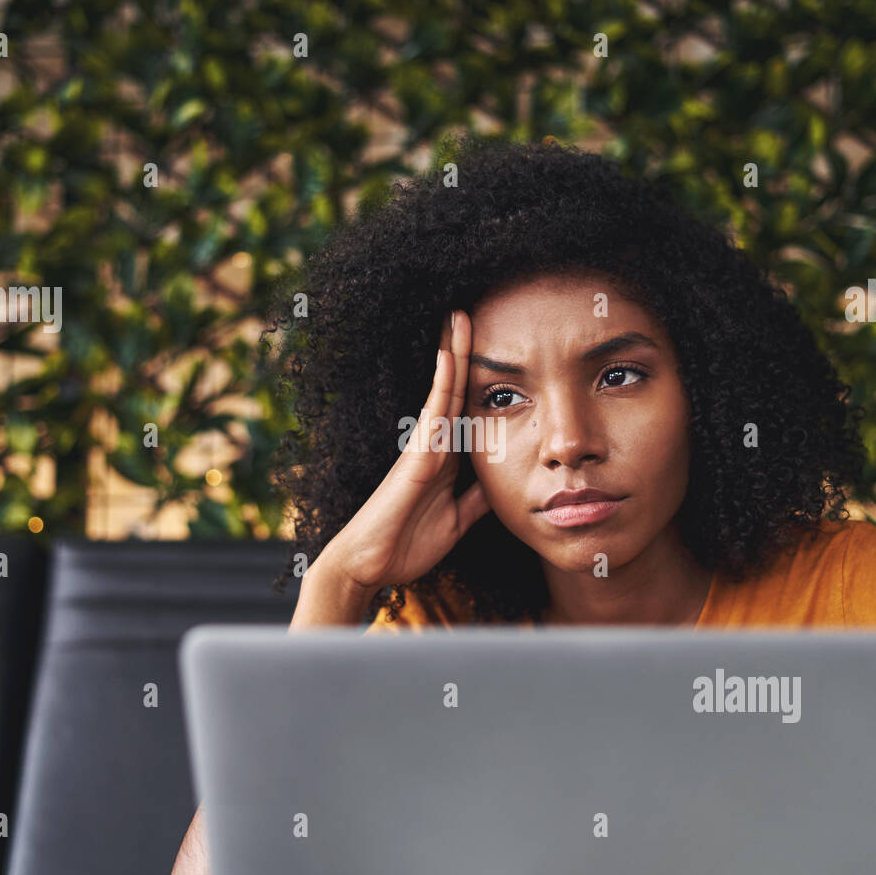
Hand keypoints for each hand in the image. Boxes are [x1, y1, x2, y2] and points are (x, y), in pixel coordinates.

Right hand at [318, 309, 490, 597]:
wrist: (369, 565)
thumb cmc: (407, 543)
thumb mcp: (458, 520)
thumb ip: (477, 498)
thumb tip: (506, 481)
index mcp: (446, 457)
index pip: (467, 408)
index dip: (480, 377)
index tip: (496, 346)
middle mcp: (434, 444)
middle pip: (455, 388)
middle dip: (464, 350)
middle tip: (474, 309)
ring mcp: (423, 447)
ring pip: (443, 390)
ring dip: (452, 352)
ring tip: (461, 314)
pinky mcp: (414, 457)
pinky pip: (432, 413)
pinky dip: (442, 383)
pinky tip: (449, 357)